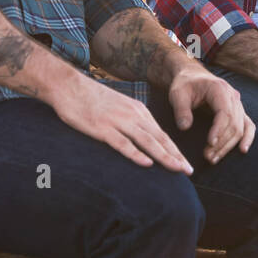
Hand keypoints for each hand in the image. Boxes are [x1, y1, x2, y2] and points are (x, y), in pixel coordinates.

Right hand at [52, 74, 194, 174]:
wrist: (68, 85)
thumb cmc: (91, 99)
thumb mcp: (118, 107)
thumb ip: (131, 121)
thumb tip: (143, 139)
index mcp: (137, 111)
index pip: (161, 134)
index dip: (175, 150)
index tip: (186, 164)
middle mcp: (132, 115)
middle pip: (159, 138)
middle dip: (176, 156)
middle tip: (189, 171)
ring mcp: (117, 121)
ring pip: (146, 141)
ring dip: (164, 156)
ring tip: (177, 169)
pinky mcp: (102, 127)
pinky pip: (122, 143)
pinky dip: (136, 153)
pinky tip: (147, 163)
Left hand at [166, 64, 254, 164]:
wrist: (192, 77)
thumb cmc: (185, 85)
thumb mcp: (177, 94)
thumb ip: (181, 109)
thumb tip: (184, 127)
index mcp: (219, 89)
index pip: (224, 112)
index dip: (219, 130)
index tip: (209, 143)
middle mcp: (232, 96)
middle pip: (234, 123)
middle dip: (222, 142)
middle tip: (208, 156)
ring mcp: (237, 104)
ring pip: (240, 127)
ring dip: (229, 145)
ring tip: (214, 158)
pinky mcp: (238, 111)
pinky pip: (248, 125)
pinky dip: (247, 138)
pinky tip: (242, 150)